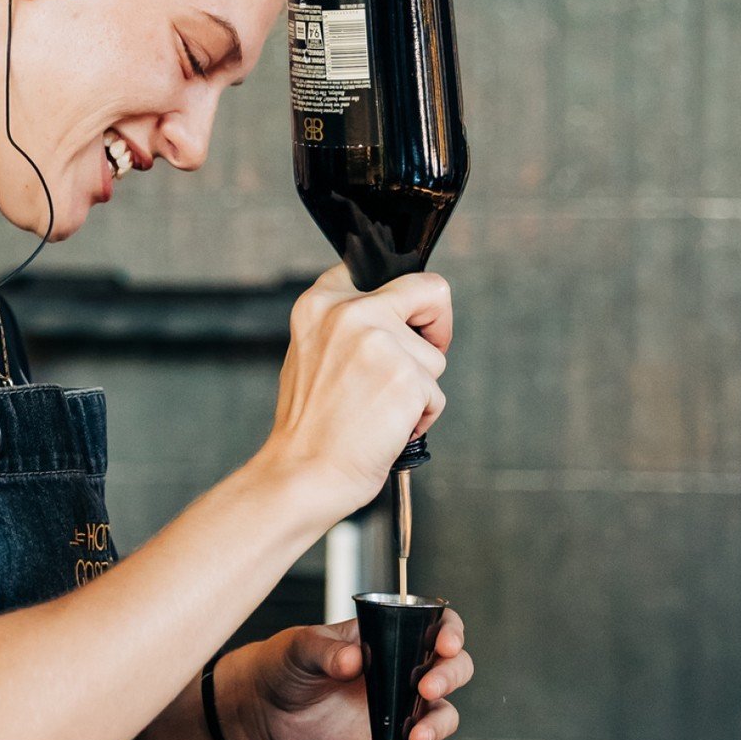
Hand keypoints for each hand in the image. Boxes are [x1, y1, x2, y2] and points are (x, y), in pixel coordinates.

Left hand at [218, 609, 472, 739]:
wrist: (266, 706)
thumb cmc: (285, 662)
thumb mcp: (301, 647)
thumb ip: (327, 651)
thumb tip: (354, 660)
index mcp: (388, 634)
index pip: (436, 625)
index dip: (450, 632)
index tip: (444, 645)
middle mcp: (402, 667)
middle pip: (453, 667)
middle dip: (450, 676)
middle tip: (427, 687)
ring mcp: (398, 703)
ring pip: (442, 709)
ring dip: (438, 722)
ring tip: (416, 734)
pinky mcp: (389, 736)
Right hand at [262, 265, 452, 519]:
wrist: (301, 474)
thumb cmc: (308, 427)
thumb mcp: (309, 354)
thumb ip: (345, 327)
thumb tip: (395, 319)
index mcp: (320, 302)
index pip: (374, 265)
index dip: (401, 295)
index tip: (405, 314)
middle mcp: (351, 313)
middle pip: (430, 290)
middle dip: (438, 324)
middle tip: (425, 356)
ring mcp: (381, 343)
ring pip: (434, 358)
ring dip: (419, 389)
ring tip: (381, 412)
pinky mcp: (408, 378)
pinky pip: (437, 395)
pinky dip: (421, 418)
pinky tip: (388, 429)